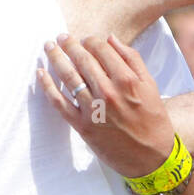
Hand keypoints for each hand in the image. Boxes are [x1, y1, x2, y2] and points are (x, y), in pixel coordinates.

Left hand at [38, 33, 175, 178]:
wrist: (151, 157)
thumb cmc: (152, 119)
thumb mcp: (150, 85)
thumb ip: (132, 59)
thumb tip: (111, 38)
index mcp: (126, 80)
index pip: (101, 50)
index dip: (89, 40)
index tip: (84, 39)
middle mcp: (108, 92)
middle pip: (82, 60)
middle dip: (69, 44)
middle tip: (61, 37)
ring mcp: (93, 110)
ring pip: (68, 77)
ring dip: (55, 58)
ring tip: (49, 47)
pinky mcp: (82, 126)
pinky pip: (59, 102)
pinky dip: (47, 86)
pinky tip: (40, 73)